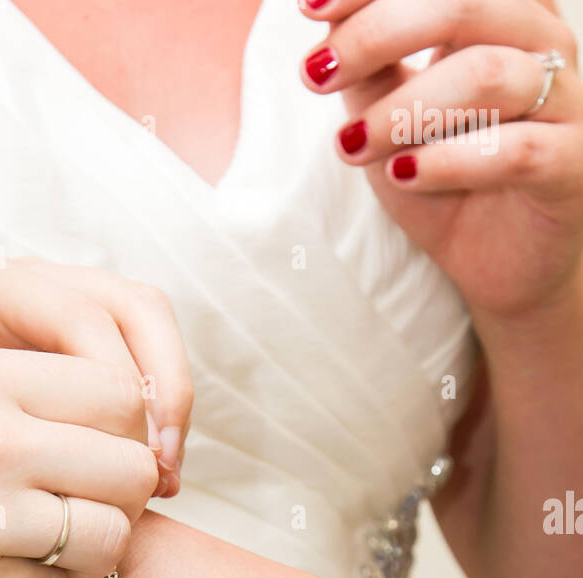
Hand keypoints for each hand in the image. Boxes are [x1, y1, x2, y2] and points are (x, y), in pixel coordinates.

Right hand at [0, 348, 158, 577]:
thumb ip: (15, 397)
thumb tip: (115, 423)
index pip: (122, 398)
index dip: (125, 435)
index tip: (98, 458)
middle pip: (131, 473)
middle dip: (118, 499)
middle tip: (80, 511)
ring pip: (107, 541)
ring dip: (84, 554)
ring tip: (37, 549)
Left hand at [300, 0, 582, 318]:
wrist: (500, 263)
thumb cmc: (446, 177)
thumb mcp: (392, 116)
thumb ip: (370, 68)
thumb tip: (324, 23)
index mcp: (506, 12)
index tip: (309, 9)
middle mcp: (545, 42)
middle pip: (466, 3)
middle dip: (378, 33)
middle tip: (317, 76)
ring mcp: (568, 101)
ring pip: (486, 75)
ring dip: (403, 110)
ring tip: (353, 145)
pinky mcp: (573, 167)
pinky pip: (516, 151)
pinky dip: (448, 161)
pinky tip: (403, 174)